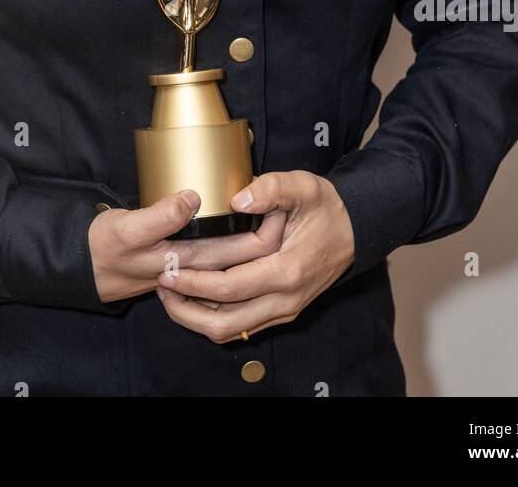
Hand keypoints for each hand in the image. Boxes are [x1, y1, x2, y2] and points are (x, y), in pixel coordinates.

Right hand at [87, 188, 286, 304]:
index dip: (266, 229)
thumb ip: (161, 216)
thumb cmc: (107, 247)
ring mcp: (193, 268)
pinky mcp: (186, 266)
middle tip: (290, 205)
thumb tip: (192, 199)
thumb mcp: (128, 228)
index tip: (284, 206)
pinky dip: (238, 250)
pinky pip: (222, 263)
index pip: (241, 247)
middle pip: (246, 253)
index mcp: (190, 257)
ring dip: (256, 243)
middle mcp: (197, 266)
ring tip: (277, 215)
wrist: (89, 267)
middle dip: (270, 233)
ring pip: (237, 258)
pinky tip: (246, 232)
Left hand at [153, 171, 354, 341]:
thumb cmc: (326, 207)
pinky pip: (243, 326)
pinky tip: (197, 298)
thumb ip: (271, 189)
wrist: (355, 230)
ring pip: (232, 330)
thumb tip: (239, 197)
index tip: (168, 271)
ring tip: (171, 295)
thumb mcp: (303, 186)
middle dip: (187, 310)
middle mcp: (285, 299)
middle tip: (162, 286)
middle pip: (226, 321)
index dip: (195, 283)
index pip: (230, 287)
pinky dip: (215, 318)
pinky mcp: (283, 312)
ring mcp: (285, 310)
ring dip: (198, 319)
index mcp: (287, 271)